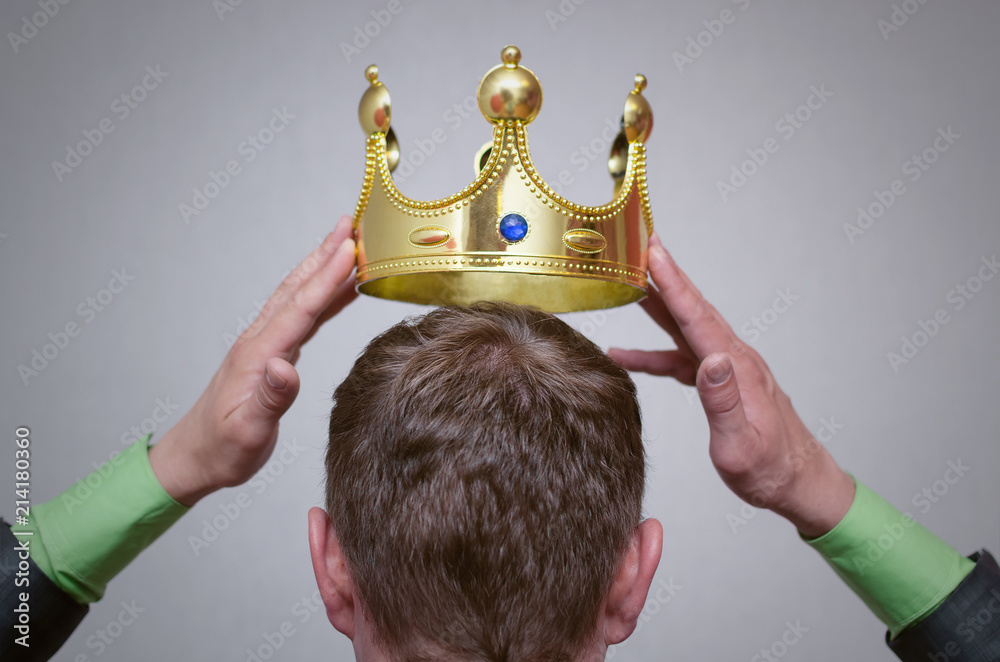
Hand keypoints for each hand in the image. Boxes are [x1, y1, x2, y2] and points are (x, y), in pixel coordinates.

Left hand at [148, 216, 357, 505]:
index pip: (300, 309)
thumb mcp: (247, 432)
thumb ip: (269, 398)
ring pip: (297, 295)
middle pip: (297, 288)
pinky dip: (323, 297)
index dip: (327, 278)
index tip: (350, 249)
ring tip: (347, 243)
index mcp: (257, 356)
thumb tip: (285, 366)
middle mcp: (259, 342)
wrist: (195, 457)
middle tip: (349, 224)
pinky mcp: (269, 353)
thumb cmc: (222, 448)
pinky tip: (342, 291)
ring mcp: (263, 345)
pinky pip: (301, 315)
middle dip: (324, 255)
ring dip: (322, 267)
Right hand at [609, 235, 853, 537]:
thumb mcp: (741, 446)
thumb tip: (711, 360)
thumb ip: (723, 402)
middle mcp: (734, 361)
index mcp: (737, 369)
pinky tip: (629, 356)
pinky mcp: (723, 383)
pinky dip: (656, 352)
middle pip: (693, 311)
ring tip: (631, 285)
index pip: (698, 318)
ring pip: (686, 329)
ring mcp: (729, 370)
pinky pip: (683, 357)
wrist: (799, 482)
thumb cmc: (771, 470)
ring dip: (660, 307)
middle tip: (642, 247)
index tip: (654, 253)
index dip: (673, 284)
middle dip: (667, 278)